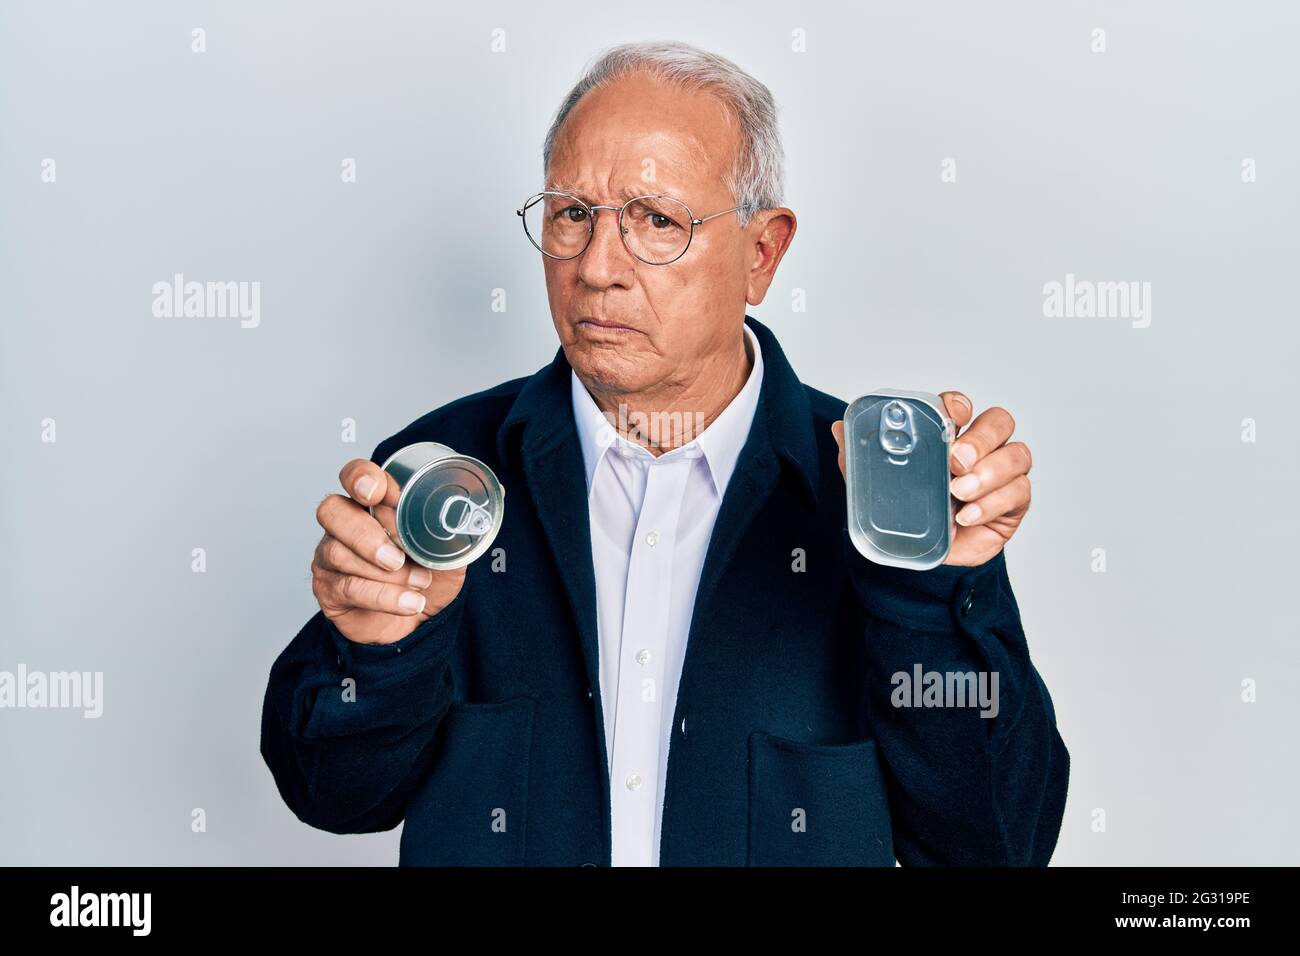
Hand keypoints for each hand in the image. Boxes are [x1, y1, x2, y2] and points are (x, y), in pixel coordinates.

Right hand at [311, 458, 466, 643]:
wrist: (416, 628)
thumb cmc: (426, 580)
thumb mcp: (450, 551)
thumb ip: (462, 523)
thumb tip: (496, 491)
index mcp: (374, 504)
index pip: (356, 477)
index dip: (361, 478)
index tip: (378, 492)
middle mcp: (346, 524)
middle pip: (333, 509)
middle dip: (365, 531)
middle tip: (398, 554)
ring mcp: (332, 556)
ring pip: (339, 551)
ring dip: (384, 572)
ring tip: (419, 582)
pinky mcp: (329, 588)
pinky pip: (348, 587)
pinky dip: (384, 596)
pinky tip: (410, 601)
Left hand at [831, 391, 1030, 566]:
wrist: (926, 560)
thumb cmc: (912, 513)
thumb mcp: (881, 486)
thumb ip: (862, 458)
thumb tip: (839, 428)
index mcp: (950, 435)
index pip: (963, 406)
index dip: (960, 404)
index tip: (952, 416)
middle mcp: (981, 449)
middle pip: (1000, 422)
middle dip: (982, 438)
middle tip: (956, 460)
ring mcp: (1001, 474)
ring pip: (1017, 455)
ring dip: (989, 472)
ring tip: (960, 491)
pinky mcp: (1013, 503)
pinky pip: (1019, 493)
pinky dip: (992, 503)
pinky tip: (967, 515)